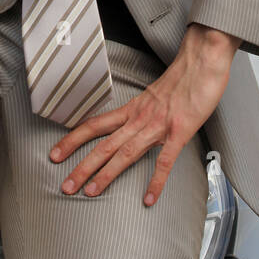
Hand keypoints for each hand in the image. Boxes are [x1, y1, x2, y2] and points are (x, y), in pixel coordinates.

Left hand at [49, 24, 240, 206]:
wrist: (203, 60)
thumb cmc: (183, 75)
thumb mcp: (156, 93)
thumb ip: (145, 110)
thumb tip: (134, 123)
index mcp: (133, 108)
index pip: (95, 125)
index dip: (73, 140)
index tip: (55, 154)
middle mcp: (140, 118)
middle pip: (104, 144)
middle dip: (82, 166)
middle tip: (65, 186)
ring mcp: (158, 126)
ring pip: (125, 153)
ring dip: (106, 174)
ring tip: (90, 192)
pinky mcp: (179, 131)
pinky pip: (165, 160)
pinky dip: (155, 181)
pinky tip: (148, 198)